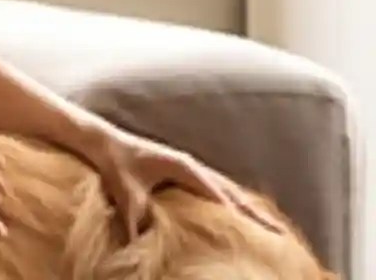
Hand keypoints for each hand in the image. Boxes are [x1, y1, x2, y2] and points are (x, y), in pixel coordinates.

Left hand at [87, 128, 285, 241]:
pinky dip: (234, 202)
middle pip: (234, 193)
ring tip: (272, 227)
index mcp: (184, 168)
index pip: (219, 196)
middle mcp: (194, 166)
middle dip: (257, 213)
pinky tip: (242, 215)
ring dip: (249, 208)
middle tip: (281, 234)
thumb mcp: (125, 193)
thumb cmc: (115, 165)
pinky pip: (218, 189)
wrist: (105, 143)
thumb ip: (136, 217)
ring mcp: (192, 168)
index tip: (258, 234)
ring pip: (229, 190)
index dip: (237, 215)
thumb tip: (141, 243)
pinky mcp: (186, 172)